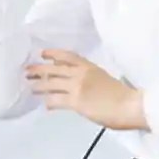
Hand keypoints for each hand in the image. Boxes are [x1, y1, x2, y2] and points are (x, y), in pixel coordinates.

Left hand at [26, 49, 146, 130]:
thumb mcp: (105, 79)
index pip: (68, 56)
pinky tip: (46, 104)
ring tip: (30, 86)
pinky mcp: (76, 101)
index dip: (54, 54)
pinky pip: (57, 100)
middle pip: (54, 69)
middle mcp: (81, 74)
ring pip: (51, 83)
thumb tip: (79, 81)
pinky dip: (50, 102)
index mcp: (90, 67)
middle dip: (39, 69)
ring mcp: (77, 87)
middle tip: (28, 70)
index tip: (43, 53)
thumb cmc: (124, 95)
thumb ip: (91, 78)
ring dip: (39, 85)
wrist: (131, 105)